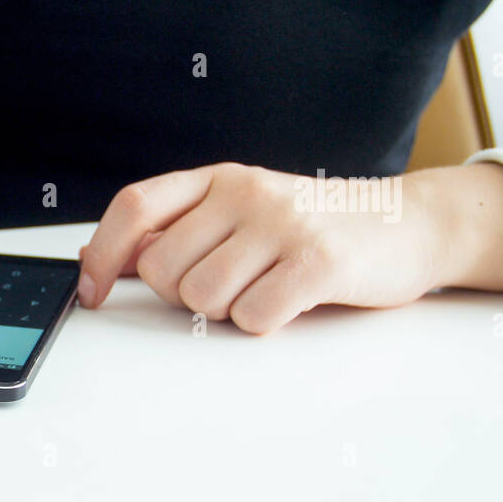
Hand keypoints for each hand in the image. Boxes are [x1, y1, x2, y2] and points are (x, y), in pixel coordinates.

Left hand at [78, 162, 453, 333]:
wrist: (412, 224)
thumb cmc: (315, 227)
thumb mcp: (241, 212)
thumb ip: (178, 230)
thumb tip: (100, 254)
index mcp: (219, 178)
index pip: (136, 206)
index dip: (103, 253)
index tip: (90, 292)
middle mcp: (246, 192)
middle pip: (162, 270)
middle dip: (184, 294)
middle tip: (231, 284)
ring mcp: (283, 223)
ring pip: (203, 299)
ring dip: (227, 311)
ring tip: (267, 288)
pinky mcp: (318, 261)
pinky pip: (252, 318)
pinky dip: (264, 323)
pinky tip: (292, 301)